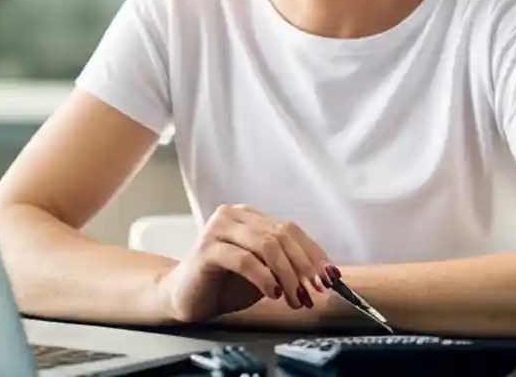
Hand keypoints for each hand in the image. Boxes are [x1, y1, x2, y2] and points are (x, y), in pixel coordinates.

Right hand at [155, 204, 339, 322]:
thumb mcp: (264, 273)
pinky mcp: (206, 249)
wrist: (186, 298)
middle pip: (281, 235)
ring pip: (266, 245)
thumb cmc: (225, 284)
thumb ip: (287, 266)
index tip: (329, 278)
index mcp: (249, 216)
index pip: (290, 229)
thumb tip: (324, 275)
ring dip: (287, 275)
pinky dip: (264, 278)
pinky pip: (244, 260)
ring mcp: (217, 230)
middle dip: (303, 267)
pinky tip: (271, 293)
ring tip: (294, 298)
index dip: (313, 253)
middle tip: (314, 292)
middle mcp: (233, 216)